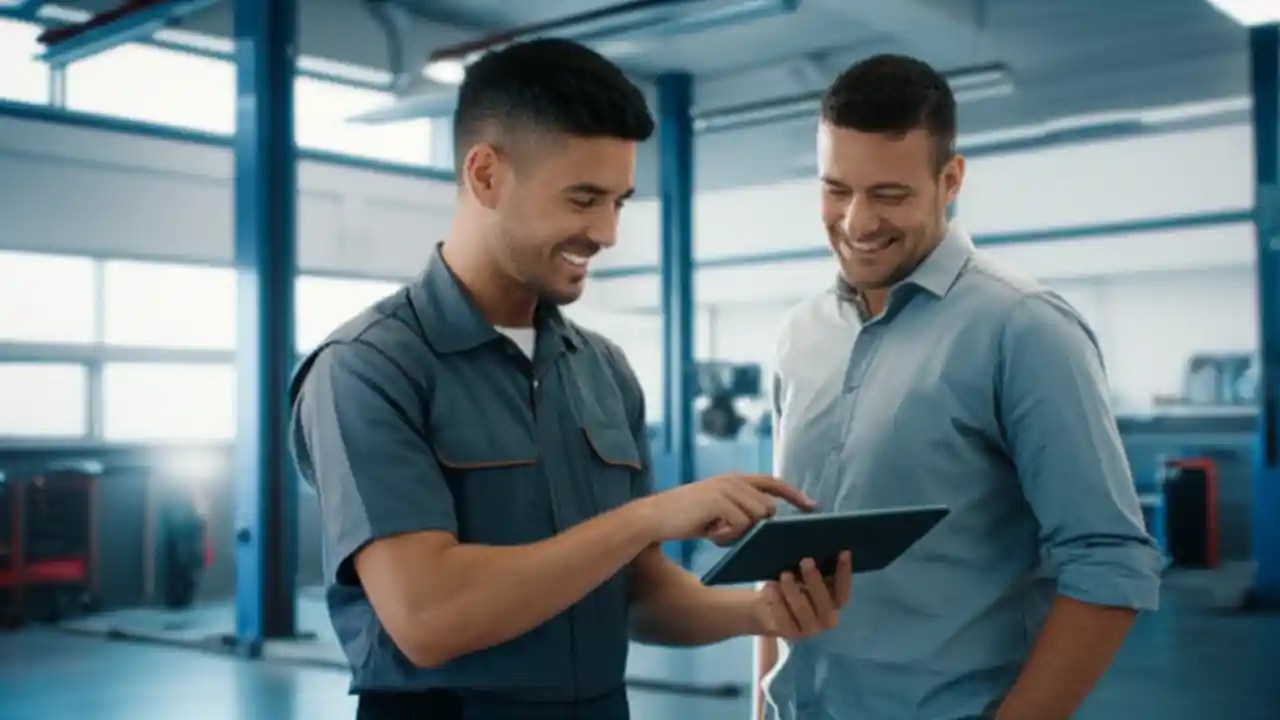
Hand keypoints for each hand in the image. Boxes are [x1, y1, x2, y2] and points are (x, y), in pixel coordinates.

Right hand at [637, 474, 815, 545]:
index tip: (813, 507)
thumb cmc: (688, 519)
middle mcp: (733, 480)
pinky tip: (709, 533)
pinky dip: (727, 536)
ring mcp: (726, 489)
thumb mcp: (719, 513)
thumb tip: (767, 525)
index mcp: (735, 479)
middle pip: (768, 508)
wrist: (655, 517)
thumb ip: (742, 513)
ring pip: (757, 517)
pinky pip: (741, 525)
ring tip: (714, 531)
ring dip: (739, 532)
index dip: (794, 494)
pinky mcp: (719, 501)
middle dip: (756, 527)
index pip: (773, 482)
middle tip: (726, 532)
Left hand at [751, 552, 851, 639]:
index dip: (845, 573)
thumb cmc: (792, 587)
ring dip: (794, 591)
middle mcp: (826, 619)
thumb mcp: (804, 578)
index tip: (843, 553)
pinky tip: (771, 588)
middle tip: (806, 561)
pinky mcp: (790, 634)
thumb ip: (815, 569)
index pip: (843, 590)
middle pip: (825, 602)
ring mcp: (809, 629)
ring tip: (785, 575)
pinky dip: (778, 602)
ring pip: (804, 611)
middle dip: (815, 581)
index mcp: (834, 603)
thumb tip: (817, 546)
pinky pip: (784, 619)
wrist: (767, 610)